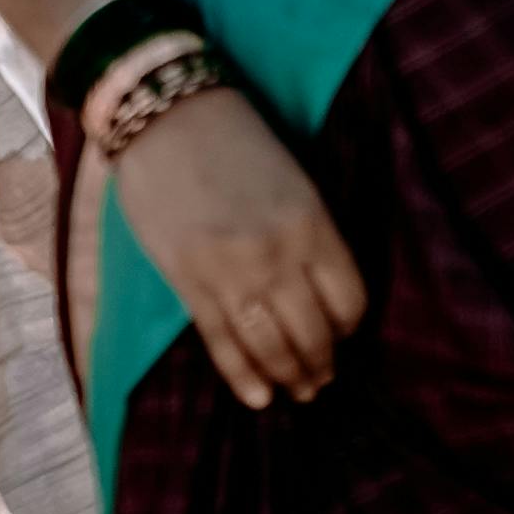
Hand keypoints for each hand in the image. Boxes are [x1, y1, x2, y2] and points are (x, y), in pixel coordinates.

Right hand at [104, 83, 367, 405]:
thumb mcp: (293, 181)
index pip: (350, 301)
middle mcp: (280, 255)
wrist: (163, 116)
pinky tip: (259, 397)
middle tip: (321, 378)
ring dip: (289, 376)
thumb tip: (315, 291)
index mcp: (313, 226)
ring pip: (273, 346)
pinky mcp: (190, 281)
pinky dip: (243, 376)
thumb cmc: (233, 141)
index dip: (348, 327)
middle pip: (315, 333)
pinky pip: (223, 342)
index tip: (340, 333)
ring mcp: (232, 272)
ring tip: (296, 391)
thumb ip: (309, 235)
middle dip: (321, 363)